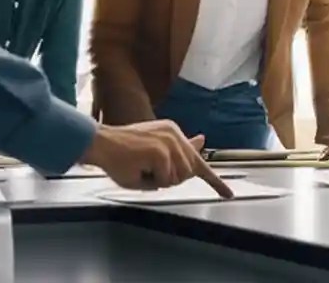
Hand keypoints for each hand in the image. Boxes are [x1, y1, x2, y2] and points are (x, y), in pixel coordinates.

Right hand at [81, 120, 232, 197]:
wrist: (101, 145)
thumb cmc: (121, 155)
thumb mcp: (154, 156)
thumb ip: (176, 152)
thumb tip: (201, 142)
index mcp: (173, 134)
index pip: (198, 159)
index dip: (215, 181)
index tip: (228, 194)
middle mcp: (175, 134)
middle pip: (188, 174)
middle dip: (169, 180)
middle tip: (146, 170)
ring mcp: (169, 142)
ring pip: (178, 179)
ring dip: (159, 180)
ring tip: (141, 167)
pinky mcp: (161, 151)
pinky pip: (164, 180)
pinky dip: (151, 180)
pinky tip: (139, 167)